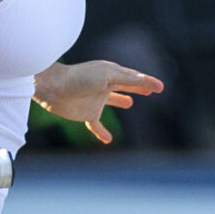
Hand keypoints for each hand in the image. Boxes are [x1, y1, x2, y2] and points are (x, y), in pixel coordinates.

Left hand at [33, 60, 164, 144]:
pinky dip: (103, 132)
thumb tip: (146, 81)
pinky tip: (109, 140)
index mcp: (111, 73)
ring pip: (112, 101)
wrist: (53, 88)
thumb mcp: (107, 75)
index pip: (133, 77)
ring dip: (121, 100)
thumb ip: (127, 79)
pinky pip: (97, 125)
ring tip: (130, 103)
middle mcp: (105, 85)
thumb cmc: (80, 78)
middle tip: (149, 90)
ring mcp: (96, 100)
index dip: (147, 82)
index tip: (160, 87)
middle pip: (125, 86)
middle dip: (137, 87)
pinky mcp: (87, 114)